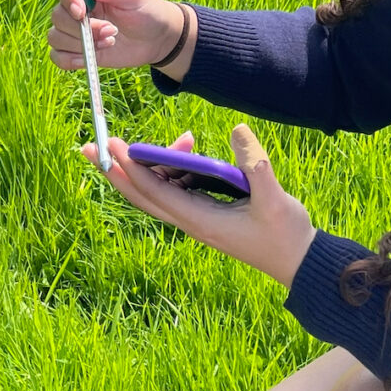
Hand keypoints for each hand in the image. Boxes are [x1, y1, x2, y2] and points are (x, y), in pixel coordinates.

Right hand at [48, 0, 193, 77]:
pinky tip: (93, 57)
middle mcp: (76, 7)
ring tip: (109, 40)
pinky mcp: (77, 51)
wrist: (156, 39)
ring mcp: (75, 30)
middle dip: (83, 29)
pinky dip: (72, 60)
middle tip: (111, 30)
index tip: (82, 12)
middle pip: (57, 15)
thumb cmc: (147, 9)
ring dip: (82, 44)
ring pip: (55, 37)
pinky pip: (58, 57)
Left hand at [82, 126, 316, 290]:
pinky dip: (175, 169)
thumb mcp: (274, 199)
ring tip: (183, 136)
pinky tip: (192, 150)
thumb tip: (237, 128)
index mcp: (199, 220)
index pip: (153, 191)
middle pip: (141, 195)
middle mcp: (190, 221)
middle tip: (91, 145)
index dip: (130, 166)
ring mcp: (197, 219)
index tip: (111, 143)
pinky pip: (178, 189)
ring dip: (157, 163)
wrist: (299, 262)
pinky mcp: (206, 215)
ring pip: (160, 190)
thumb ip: (255, 164)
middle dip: (116, 171)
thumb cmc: (286, 235)